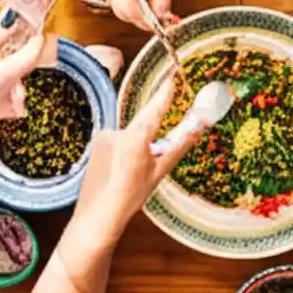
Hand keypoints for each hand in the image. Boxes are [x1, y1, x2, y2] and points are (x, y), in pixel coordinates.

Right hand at [0, 25, 46, 127]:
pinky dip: (4, 78)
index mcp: (2, 78)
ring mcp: (7, 106)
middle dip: (16, 49)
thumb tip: (12, 20)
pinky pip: (13, 89)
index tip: (29, 24)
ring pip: (19, 76)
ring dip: (8, 63)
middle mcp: (10, 95)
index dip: (34, 37)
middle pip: (26, 64)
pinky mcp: (2, 112)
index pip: (33, 54)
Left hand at [72, 80, 202, 233]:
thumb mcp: (159, 172)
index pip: (155, 109)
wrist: (98, 215)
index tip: (172, 78)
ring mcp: (104, 137)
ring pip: (128, 137)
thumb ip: (178, 147)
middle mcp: (118, 131)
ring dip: (133, 149)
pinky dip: (120, 154)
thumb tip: (197, 129)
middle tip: (145, 168)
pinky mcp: (95, 144)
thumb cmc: (131, 196)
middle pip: (142, 127)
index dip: (165, 93)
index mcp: (136, 137)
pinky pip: (114, 143)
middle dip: (149, 141)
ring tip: (129, 176)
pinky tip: (116, 174)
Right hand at [98, 0, 173, 29]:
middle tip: (161, 16)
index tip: (162, 24)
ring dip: (137, 13)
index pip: (130, 11)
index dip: (146, 22)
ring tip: (151, 0)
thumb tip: (164, 15)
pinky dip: (131, 5)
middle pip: (124, 15)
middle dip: (143, 20)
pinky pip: (118, 4)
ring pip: (120, 11)